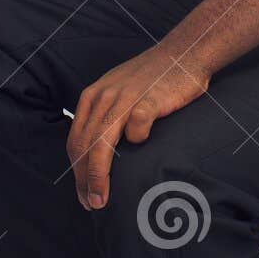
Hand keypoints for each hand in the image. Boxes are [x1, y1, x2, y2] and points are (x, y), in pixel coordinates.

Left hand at [65, 43, 210, 209]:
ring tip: (101, 198)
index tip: (83, 193)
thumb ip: (104, 115)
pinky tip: (142, 147)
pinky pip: (136, 127)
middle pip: (84, 146)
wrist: (183, 53)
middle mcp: (104, 97)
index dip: (76, 171)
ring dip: (98, 175)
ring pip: (101, 143)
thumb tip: (95, 153)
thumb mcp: (117, 90)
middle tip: (90, 203)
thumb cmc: (153, 77)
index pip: (75, 140)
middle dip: (83, 180)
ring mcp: (126, 98)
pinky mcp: (150, 100)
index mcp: (93, 96)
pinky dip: (136, 141)